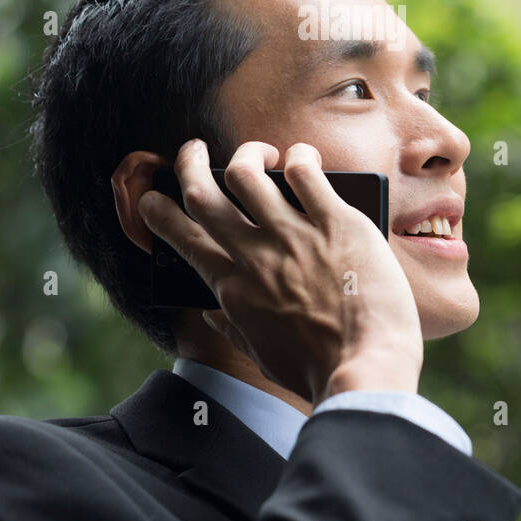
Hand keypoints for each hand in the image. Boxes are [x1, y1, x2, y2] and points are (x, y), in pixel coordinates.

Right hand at [139, 139, 422, 404]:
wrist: (367, 369)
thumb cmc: (319, 369)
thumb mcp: (263, 355)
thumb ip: (233, 330)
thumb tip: (210, 315)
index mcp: (233, 289)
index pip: (184, 239)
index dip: (159, 212)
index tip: (152, 198)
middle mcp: (255, 257)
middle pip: (202, 195)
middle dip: (188, 164)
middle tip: (192, 150)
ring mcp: (294, 235)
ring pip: (247, 173)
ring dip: (246, 154)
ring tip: (260, 153)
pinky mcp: (336, 222)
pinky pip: (305, 172)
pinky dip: (299, 156)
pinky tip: (303, 158)